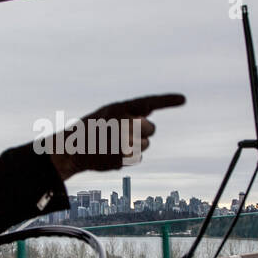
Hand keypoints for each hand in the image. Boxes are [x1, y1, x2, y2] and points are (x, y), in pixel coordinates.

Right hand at [42, 93, 185, 179]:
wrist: (73, 150)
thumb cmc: (92, 129)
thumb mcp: (109, 113)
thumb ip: (130, 111)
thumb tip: (150, 108)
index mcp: (119, 108)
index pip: (148, 101)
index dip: (167, 100)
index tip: (184, 99)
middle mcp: (123, 122)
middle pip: (151, 128)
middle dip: (145, 131)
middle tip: (130, 133)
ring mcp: (123, 141)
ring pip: (146, 144)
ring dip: (137, 145)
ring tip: (118, 144)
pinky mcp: (123, 158)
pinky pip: (138, 157)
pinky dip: (130, 157)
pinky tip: (114, 153)